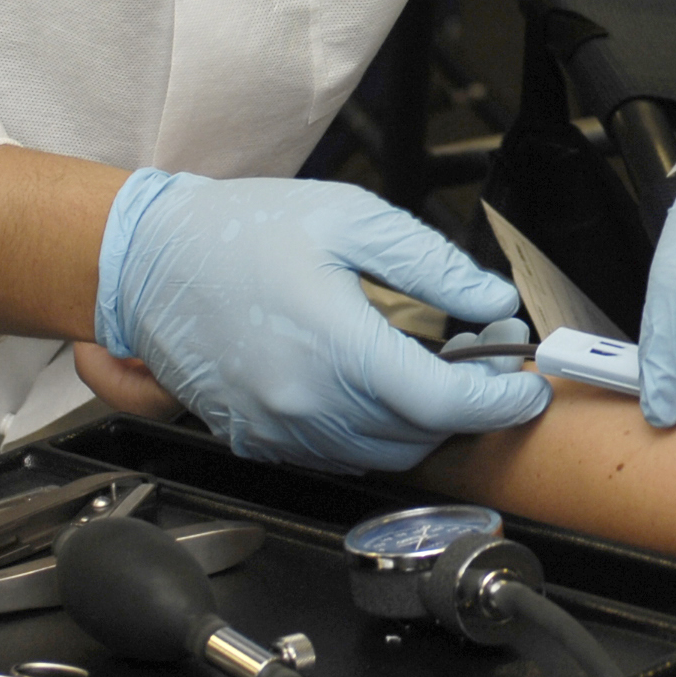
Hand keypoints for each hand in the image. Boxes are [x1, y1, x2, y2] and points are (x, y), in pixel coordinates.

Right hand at [94, 170, 550, 470]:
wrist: (148, 260)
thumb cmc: (241, 231)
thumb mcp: (352, 220)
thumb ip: (432, 265)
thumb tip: (491, 300)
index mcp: (334, 346)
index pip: (441, 402)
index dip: (498, 401)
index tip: (526, 387)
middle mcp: (304, 403)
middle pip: (418, 435)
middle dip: (467, 407)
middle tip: (487, 365)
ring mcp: (276, 429)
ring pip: (381, 454)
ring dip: (421, 424)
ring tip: (434, 371)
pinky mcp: (255, 440)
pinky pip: (336, 455)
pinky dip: (373, 432)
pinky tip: (378, 387)